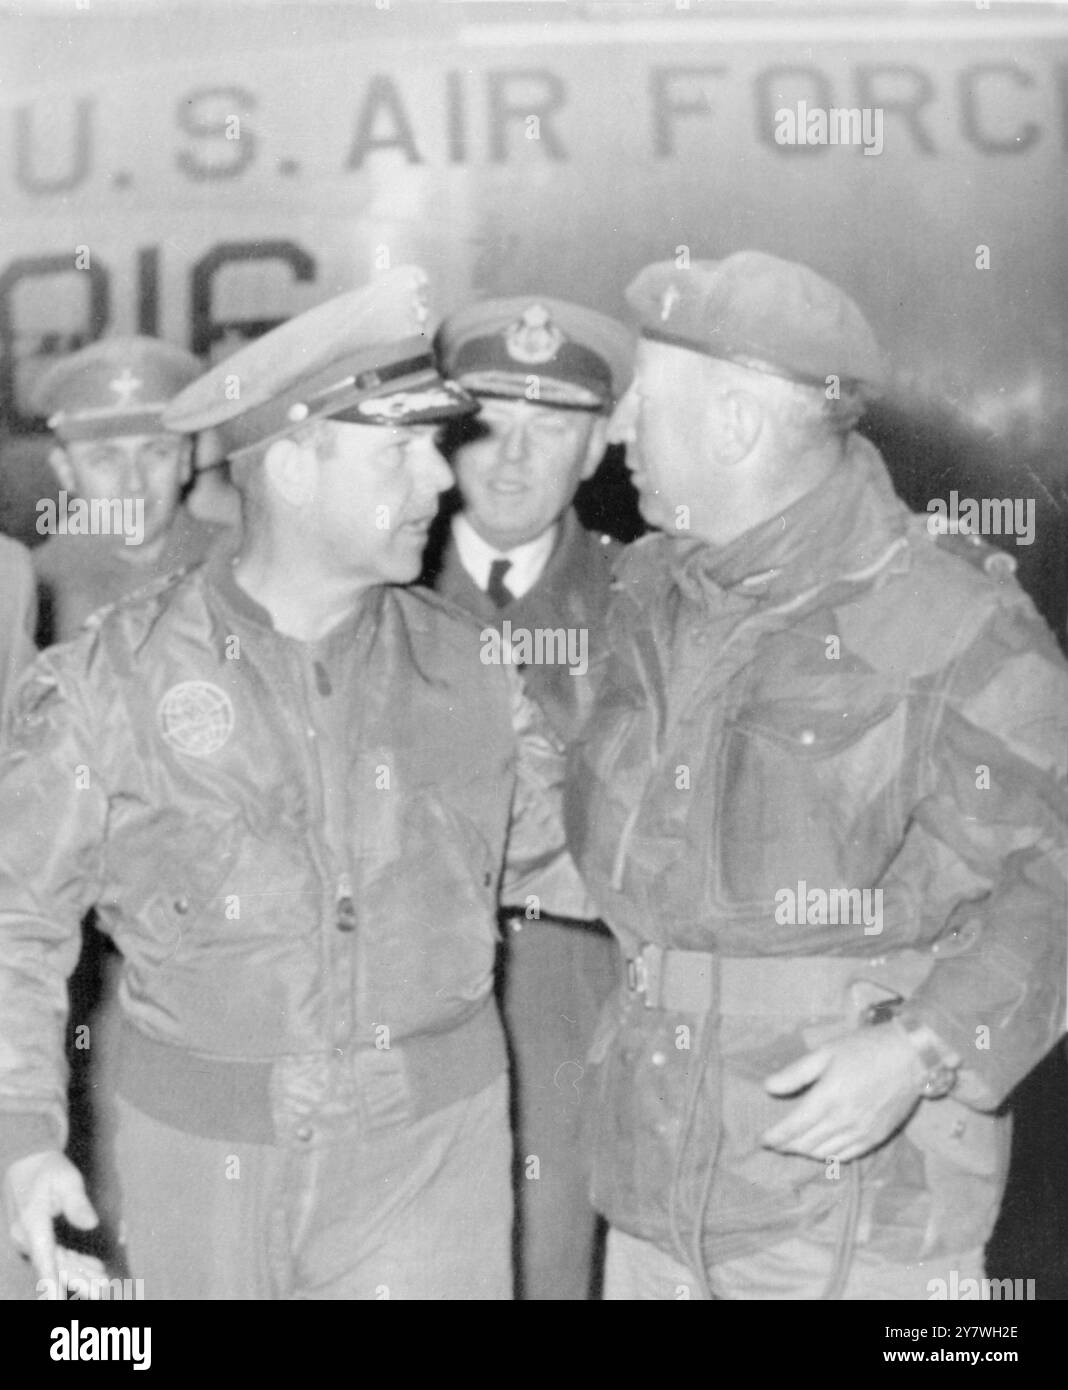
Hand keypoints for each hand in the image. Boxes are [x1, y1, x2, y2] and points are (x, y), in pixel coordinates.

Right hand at [3, 1150, 98, 1294]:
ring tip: (102, 1281)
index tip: (56, 1301)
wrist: (28, 1160)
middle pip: (54, 1265)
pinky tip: (93, 1267)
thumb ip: (77, 1203)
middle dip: (78, 1280)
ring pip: (56, 1263)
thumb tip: (91, 1223)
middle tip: (102, 1288)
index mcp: (32, 1223)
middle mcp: (26, 1236)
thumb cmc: (48, 1168)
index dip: (51, 1282)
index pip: (43, 1259)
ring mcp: (29, 1239)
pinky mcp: (36, 1238)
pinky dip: (74, 1262)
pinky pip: (55, 1255)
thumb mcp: (66, 1179)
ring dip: (79, 1273)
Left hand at [761, 1025, 925, 1162]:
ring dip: (806, 1152)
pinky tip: (822, 1150)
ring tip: (795, 1145)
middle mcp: (844, 1121)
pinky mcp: (877, 1138)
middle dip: (787, 1145)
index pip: (794, 1128)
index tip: (763, 1139)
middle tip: (776, 1142)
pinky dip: (829, 1156)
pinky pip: (847, 1156)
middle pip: (807, 1144)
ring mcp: (862, 1132)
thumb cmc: (864, 1049)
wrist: (910, 1057)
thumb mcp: (825, 1052)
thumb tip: (768, 1088)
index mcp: (828, 1098)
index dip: (775, 1137)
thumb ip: (796, 1073)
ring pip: (825, 1154)